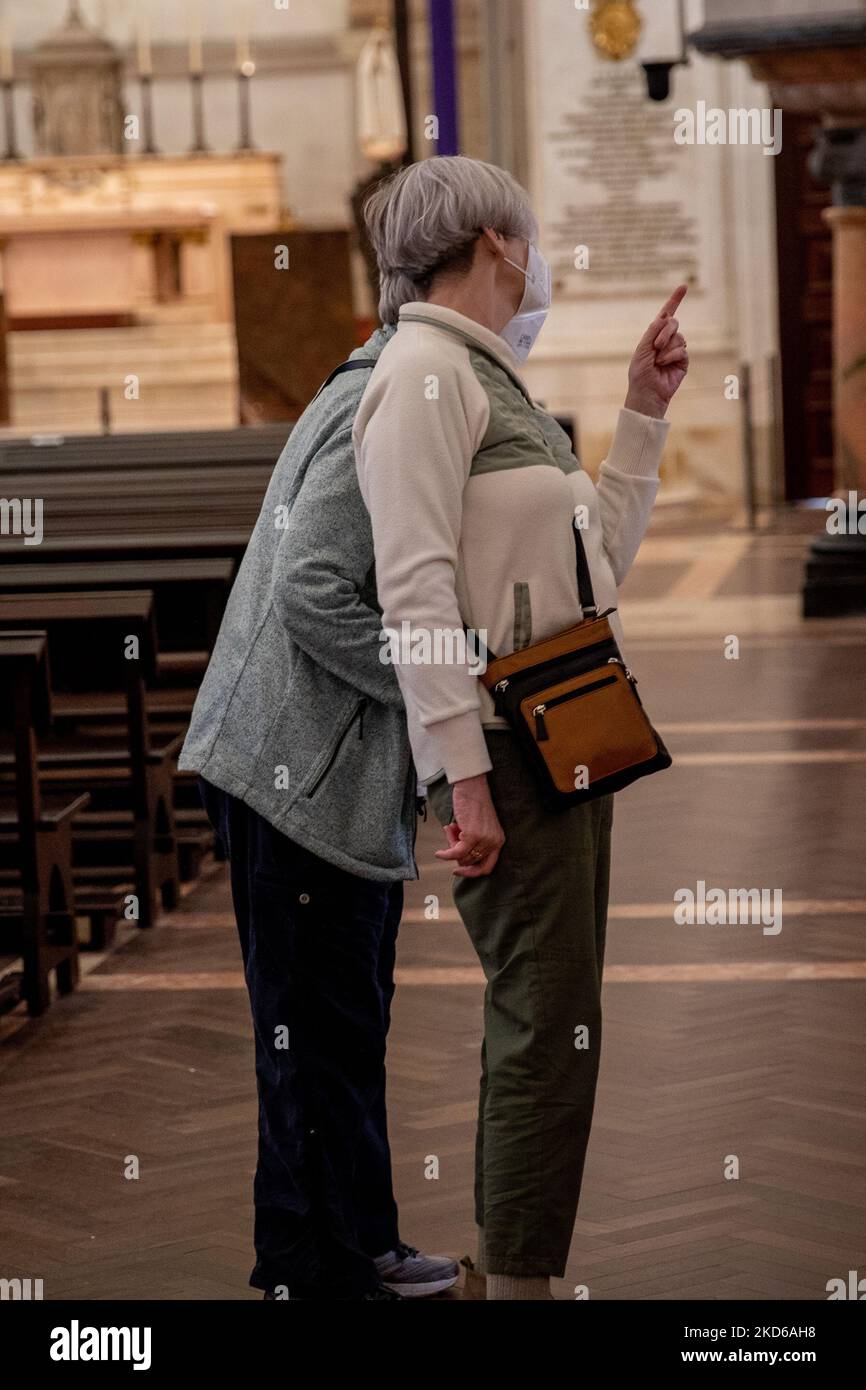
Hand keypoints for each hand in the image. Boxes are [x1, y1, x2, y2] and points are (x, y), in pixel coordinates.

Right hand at [434, 772, 504, 877]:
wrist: (471, 786)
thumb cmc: (473, 803)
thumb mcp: (478, 826)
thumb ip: (472, 843)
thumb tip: (458, 859)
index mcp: (499, 840)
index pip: (488, 867)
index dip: (472, 872)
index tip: (458, 871)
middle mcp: (494, 842)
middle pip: (470, 861)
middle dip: (457, 850)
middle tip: (452, 833)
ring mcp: (484, 839)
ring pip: (462, 856)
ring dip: (451, 845)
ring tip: (450, 828)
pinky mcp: (472, 835)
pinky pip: (455, 852)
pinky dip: (446, 854)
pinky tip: (439, 853)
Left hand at [625, 284, 689, 419]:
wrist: (647, 393)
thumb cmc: (640, 374)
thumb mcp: (642, 350)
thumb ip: (652, 333)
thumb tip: (665, 317)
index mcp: (654, 336)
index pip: (666, 315)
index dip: (675, 300)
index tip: (684, 286)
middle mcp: (666, 341)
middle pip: (673, 323)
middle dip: (665, 332)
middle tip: (656, 346)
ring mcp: (676, 350)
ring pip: (679, 337)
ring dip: (666, 348)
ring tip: (658, 361)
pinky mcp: (683, 361)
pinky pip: (682, 350)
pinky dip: (672, 356)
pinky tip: (664, 364)